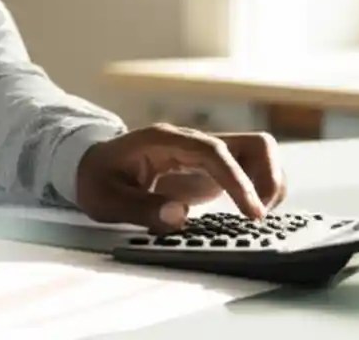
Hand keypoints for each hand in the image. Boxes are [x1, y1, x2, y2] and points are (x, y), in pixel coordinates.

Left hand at [74, 124, 285, 232]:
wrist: (90, 166)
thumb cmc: (96, 180)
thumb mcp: (105, 199)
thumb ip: (140, 207)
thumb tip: (180, 216)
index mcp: (164, 140)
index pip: (213, 152)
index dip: (237, 180)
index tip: (252, 212)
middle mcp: (190, 140)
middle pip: (250, 143)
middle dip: (265, 178)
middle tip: (257, 216)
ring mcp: (203, 151)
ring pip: (257, 152)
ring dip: (268, 182)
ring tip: (255, 216)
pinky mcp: (209, 166)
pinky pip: (249, 168)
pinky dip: (259, 188)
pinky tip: (249, 213)